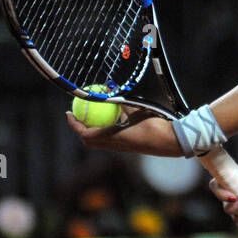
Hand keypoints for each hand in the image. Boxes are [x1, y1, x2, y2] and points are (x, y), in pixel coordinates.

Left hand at [65, 107, 181, 155]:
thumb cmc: (153, 127)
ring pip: (100, 139)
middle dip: (81, 128)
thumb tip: (109, 91)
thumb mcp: (136, 112)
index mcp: (111, 138)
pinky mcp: (129, 146)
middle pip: (89, 139)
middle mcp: (114, 144)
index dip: (74, 123)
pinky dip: (108, 127)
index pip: (84, 133)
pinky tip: (114, 117)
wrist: (169, 141)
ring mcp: (121, 146)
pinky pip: (112, 137)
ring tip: (93, 114)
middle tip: (79, 113)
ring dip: (93, 129)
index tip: (68, 112)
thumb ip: (122, 104)